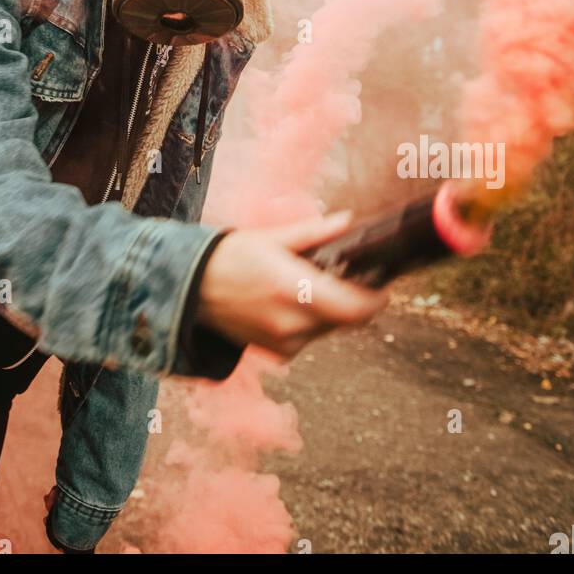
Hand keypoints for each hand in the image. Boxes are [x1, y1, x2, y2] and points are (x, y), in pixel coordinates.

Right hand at [196, 211, 388, 359]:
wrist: (191, 290)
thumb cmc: (231, 257)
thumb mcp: (272, 238)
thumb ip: (314, 234)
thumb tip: (348, 221)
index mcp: (293, 290)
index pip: (355, 310)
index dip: (375, 301)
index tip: (382, 287)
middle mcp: (292, 323)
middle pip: (347, 320)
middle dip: (354, 300)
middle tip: (350, 277)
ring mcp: (285, 342)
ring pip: (330, 329)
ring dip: (332, 311)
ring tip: (314, 285)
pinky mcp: (279, 352)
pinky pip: (310, 338)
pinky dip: (313, 321)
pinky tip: (294, 301)